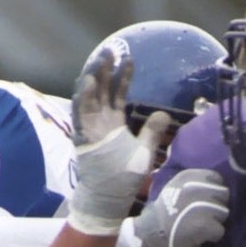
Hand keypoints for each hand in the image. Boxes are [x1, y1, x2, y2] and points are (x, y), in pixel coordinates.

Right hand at [68, 48, 170, 236]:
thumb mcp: (144, 151)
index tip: (129, 60)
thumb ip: (152, 132)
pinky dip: (83, 97)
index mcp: (113, 123)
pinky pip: (80, 113)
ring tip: (100, 60)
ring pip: (89, 97)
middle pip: (101, 90)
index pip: (117, 94)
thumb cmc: (124, 177)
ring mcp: (90, 128)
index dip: (122, 77)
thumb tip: (165, 114)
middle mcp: (100, 122)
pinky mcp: (83, 136)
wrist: (109, 196)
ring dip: (93, 78)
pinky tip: (88, 82)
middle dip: (105, 69)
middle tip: (110, 50)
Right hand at [130, 170, 229, 246]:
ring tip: (202, 226)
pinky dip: (213, 236)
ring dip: (216, 221)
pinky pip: (220, 230)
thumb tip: (213, 183)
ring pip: (224, 212)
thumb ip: (193, 184)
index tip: (208, 199)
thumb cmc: (161, 214)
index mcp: (189, 177)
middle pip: (224, 195)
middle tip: (206, 215)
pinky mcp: (205, 225)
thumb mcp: (174, 189)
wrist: (148, 235)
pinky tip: (201, 237)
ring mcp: (203, 207)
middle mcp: (197, 187)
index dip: (214, 190)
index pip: (216, 178)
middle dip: (217, 205)